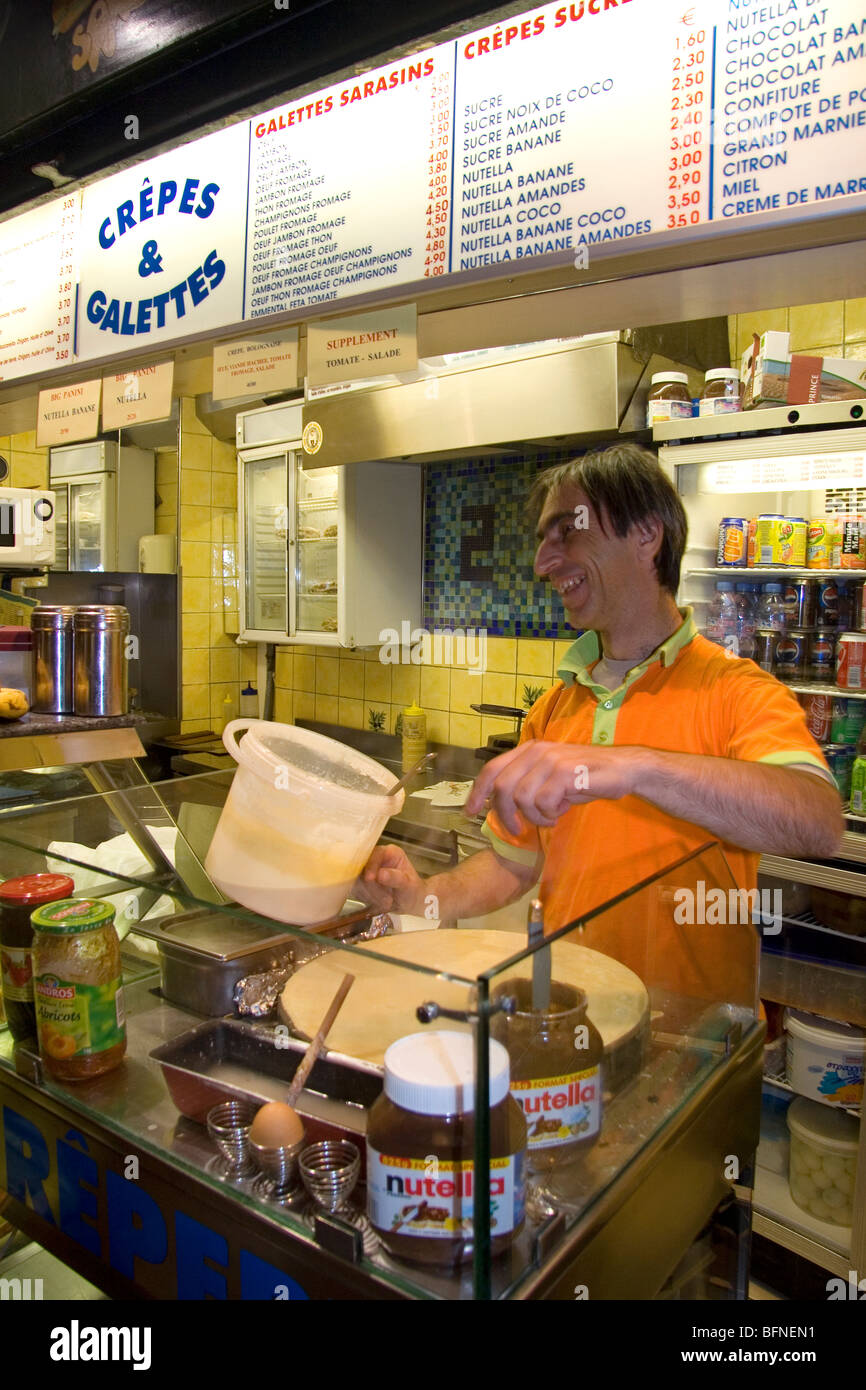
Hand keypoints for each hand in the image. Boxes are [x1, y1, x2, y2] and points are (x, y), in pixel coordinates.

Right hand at [354, 844, 425, 913]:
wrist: (410, 902)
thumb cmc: (412, 890)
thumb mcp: (408, 884)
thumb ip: (396, 878)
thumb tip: (381, 874)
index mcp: (390, 853)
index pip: (374, 854)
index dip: (370, 866)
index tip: (370, 879)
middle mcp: (376, 859)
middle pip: (362, 868)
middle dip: (372, 886)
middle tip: (386, 900)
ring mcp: (367, 870)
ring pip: (357, 881)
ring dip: (370, 895)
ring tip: (386, 903)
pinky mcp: (361, 883)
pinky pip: (356, 890)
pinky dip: (366, 899)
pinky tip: (378, 903)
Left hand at [464, 741, 639, 833]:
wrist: (623, 769)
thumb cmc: (587, 776)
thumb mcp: (551, 777)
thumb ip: (527, 784)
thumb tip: (501, 805)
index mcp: (529, 749)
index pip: (492, 769)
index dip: (477, 792)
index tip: (470, 813)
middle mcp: (537, 751)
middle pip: (502, 787)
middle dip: (506, 814)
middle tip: (518, 829)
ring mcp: (551, 760)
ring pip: (523, 798)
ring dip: (535, 816)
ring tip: (551, 817)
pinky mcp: (566, 773)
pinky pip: (544, 803)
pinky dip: (551, 814)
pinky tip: (563, 810)